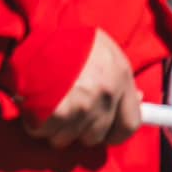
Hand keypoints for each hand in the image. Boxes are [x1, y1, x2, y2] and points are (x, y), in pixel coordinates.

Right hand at [25, 30, 142, 148]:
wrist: (34, 31)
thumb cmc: (69, 40)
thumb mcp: (104, 49)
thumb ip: (120, 77)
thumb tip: (137, 100)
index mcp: (120, 77)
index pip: (130, 125)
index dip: (116, 133)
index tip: (107, 132)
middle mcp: (104, 96)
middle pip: (95, 137)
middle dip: (81, 130)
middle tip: (69, 111)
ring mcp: (80, 107)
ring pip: (67, 139)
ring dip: (57, 129)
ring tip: (51, 104)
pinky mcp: (54, 115)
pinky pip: (45, 134)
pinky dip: (36, 125)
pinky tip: (36, 105)